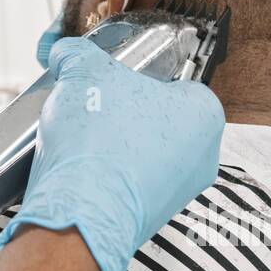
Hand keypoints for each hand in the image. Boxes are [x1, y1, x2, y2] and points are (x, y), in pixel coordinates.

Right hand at [0, 37, 224, 270]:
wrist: (79, 215)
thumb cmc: (97, 142)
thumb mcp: (82, 72)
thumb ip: (76, 53)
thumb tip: (64, 52)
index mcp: (206, 113)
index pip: (172, 79)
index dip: (134, 75)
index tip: (108, 79)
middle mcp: (204, 155)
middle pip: (154, 116)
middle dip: (120, 109)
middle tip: (90, 104)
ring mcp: (179, 192)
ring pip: (140, 151)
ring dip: (112, 143)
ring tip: (81, 136)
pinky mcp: (152, 218)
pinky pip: (127, 182)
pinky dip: (105, 173)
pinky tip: (82, 167)